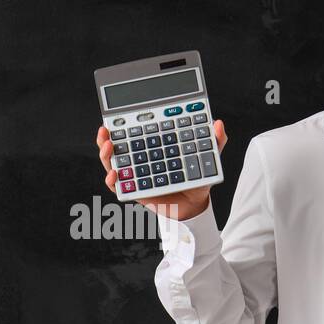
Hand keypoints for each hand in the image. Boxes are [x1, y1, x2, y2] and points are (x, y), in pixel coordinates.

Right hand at [96, 121, 228, 221]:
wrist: (194, 206)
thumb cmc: (197, 180)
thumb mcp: (207, 159)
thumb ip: (214, 142)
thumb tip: (218, 124)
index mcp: (153, 147)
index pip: (134, 132)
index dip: (122, 124)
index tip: (116, 116)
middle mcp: (140, 159)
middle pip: (117, 145)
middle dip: (106, 136)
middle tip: (106, 130)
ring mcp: (136, 175)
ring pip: (113, 163)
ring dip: (106, 154)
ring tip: (108, 147)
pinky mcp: (135, 191)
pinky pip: (118, 187)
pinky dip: (112, 181)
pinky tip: (114, 174)